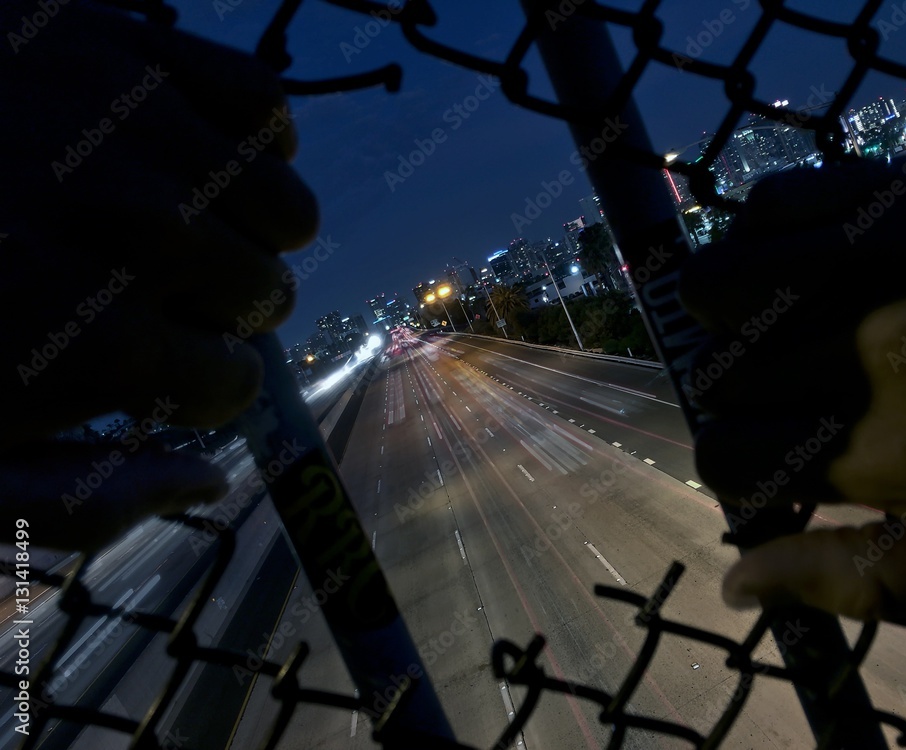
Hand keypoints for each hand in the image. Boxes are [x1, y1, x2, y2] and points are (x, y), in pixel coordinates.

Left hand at [0, 3, 317, 548]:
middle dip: (230, 316)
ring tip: (200, 231)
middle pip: (266, 292)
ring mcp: (136, 122)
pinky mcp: (126, 39)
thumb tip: (208, 478)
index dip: (204, 390)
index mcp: (93, 338)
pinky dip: (262, 142)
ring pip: (288, 204)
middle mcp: (137, 223)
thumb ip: (86, 500)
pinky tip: (208, 161)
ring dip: (258, 236)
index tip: (169, 374)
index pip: (230, 383)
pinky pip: (265, 105)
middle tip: (176, 301)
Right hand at [679, 141, 905, 618]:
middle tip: (801, 393)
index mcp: (897, 451)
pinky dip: (765, 236)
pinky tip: (810, 264)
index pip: (724, 457)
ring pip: (715, 284)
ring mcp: (887, 255)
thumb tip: (733, 586)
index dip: (742, 465)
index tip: (781, 457)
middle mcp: (876, 350)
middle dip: (748, 395)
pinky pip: (768, 203)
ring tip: (786, 323)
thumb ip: (853, 580)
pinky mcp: (904, 183)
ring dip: (733, 314)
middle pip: (717, 376)